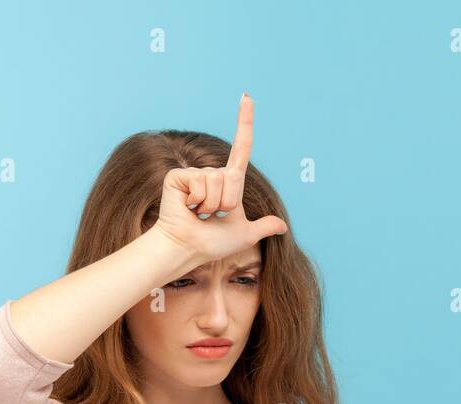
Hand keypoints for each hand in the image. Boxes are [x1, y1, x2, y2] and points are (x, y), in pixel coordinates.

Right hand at [150, 93, 288, 267]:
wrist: (189, 249)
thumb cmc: (211, 244)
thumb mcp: (244, 235)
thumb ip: (263, 227)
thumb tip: (282, 226)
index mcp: (227, 183)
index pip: (241, 148)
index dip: (244, 123)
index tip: (246, 96)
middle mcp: (211, 174)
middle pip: (233, 177)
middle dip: (228, 201)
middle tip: (213, 216)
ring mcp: (194, 173)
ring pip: (217, 180)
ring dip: (212, 204)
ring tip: (200, 214)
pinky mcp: (178, 176)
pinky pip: (200, 181)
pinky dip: (198, 200)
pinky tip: (188, 208)